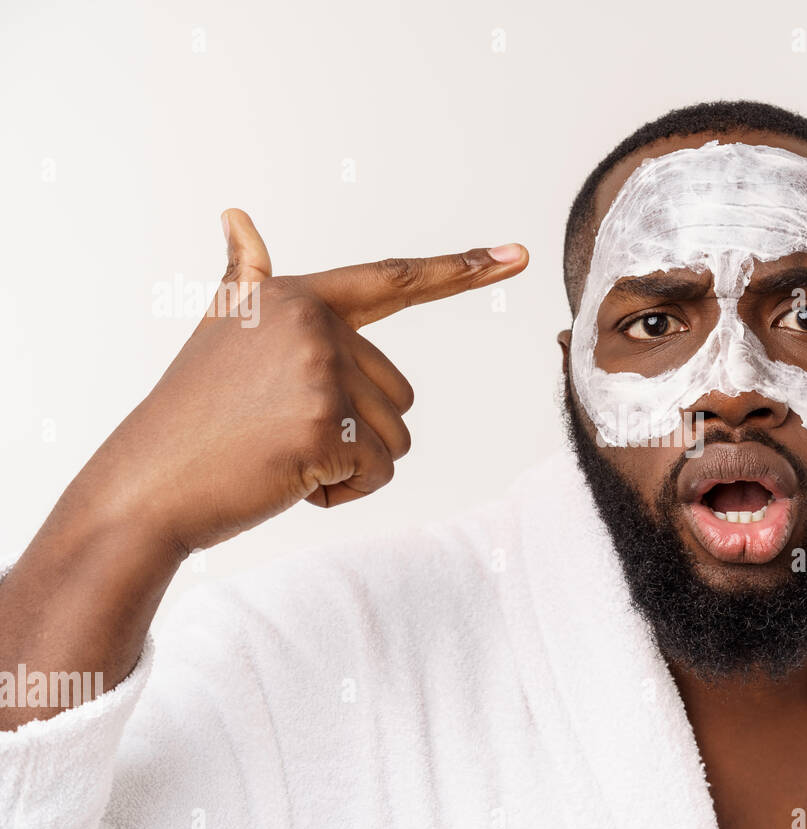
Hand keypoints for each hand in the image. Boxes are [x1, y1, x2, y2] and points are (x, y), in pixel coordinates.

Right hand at [70, 209, 528, 554]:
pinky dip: (344, 492)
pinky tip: (288, 480)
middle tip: (282, 434)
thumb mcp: (221, 332)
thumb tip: (237, 215)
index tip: (517, 255)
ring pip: (397, 436)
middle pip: (399, 391)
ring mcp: (321, 376)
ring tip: (282, 455)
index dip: (462, 269)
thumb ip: (247, 278)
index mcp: (297, 300)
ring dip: (353, 464)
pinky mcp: (327, 429)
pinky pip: (379, 472)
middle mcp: (314, 328)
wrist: (147, 485)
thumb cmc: (191, 415)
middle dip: (357, 429)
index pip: (393, 281)